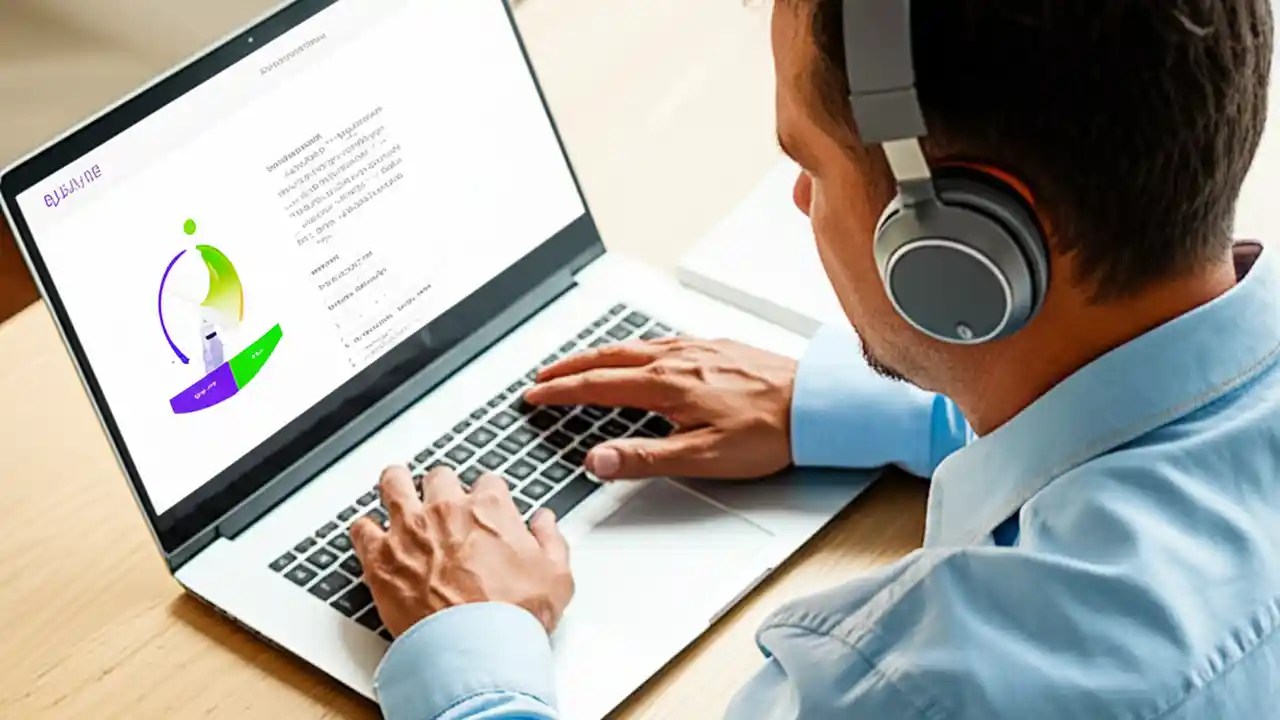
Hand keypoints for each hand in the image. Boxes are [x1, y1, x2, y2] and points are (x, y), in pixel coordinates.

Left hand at [350, 466, 573, 636]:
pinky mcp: (381, 557)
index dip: (487, 494)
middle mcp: (447, 510)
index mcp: (490, 509)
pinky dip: (364, 530)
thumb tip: (545, 522)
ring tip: (396, 486)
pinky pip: (361, 528)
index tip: (485, 506)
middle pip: (439, 477)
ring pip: (393, 484)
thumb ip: (551, 540)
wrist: (476, 649)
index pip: (488, 482)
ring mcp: (410, 530)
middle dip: (441, 485)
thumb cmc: (515, 616)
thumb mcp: (557, 576)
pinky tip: (369, 533)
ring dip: (396, 484)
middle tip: (441, 498)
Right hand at [525, 337, 796, 479]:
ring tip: (580, 362)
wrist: (817, 405)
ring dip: (599, 354)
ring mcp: (697, 349)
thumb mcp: (703, 457)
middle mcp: (677, 359)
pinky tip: (641, 353)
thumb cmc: (768, 432)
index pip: (598, 386)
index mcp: (666, 386)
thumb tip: (597, 459)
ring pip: (634, 346)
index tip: (535, 394)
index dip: (560, 391)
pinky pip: (661, 341)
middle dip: (570, 366)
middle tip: (543, 374)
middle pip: (608, 358)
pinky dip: (634, 347)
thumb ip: (644, 458)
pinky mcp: (717, 347)